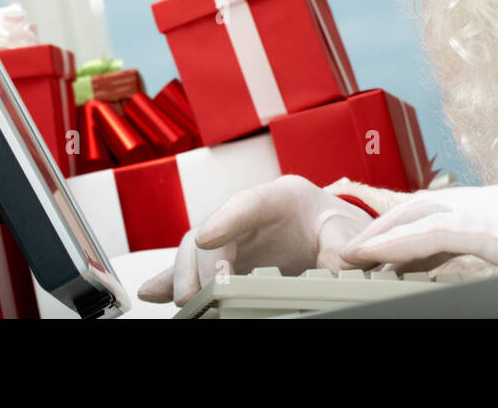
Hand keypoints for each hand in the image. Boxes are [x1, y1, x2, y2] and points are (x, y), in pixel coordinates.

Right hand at [137, 175, 373, 305]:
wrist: (326, 229)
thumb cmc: (331, 224)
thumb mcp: (345, 230)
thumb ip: (341, 245)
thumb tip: (343, 264)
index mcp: (280, 197)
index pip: (247, 203)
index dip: (224, 219)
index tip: (207, 237)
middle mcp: (246, 214)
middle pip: (210, 229)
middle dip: (203, 260)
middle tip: (205, 290)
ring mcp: (229, 237)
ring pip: (194, 248)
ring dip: (184, 273)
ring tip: (185, 300)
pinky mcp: (222, 259)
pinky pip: (190, 267)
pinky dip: (169, 280)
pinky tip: (152, 293)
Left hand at [339, 183, 497, 270]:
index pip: (445, 210)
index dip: (411, 227)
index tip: (387, 249)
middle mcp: (492, 199)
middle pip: (424, 204)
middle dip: (388, 223)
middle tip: (359, 248)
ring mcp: (491, 207)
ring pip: (419, 211)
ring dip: (384, 231)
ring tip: (355, 251)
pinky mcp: (492, 224)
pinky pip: (432, 230)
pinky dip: (399, 240)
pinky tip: (377, 253)